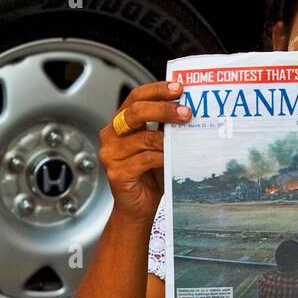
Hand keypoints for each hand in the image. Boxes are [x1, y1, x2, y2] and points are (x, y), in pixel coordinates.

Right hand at [98, 79, 191, 225]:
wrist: (138, 209)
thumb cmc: (149, 177)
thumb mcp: (159, 147)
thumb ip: (164, 128)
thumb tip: (185, 107)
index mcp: (120, 124)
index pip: (135, 97)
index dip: (157, 90)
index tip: (178, 89)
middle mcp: (111, 136)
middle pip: (135, 112)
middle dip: (163, 109)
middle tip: (186, 112)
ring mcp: (111, 154)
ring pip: (143, 138)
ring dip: (167, 139)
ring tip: (185, 140)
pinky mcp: (116, 172)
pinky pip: (145, 160)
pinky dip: (162, 158)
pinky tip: (173, 159)